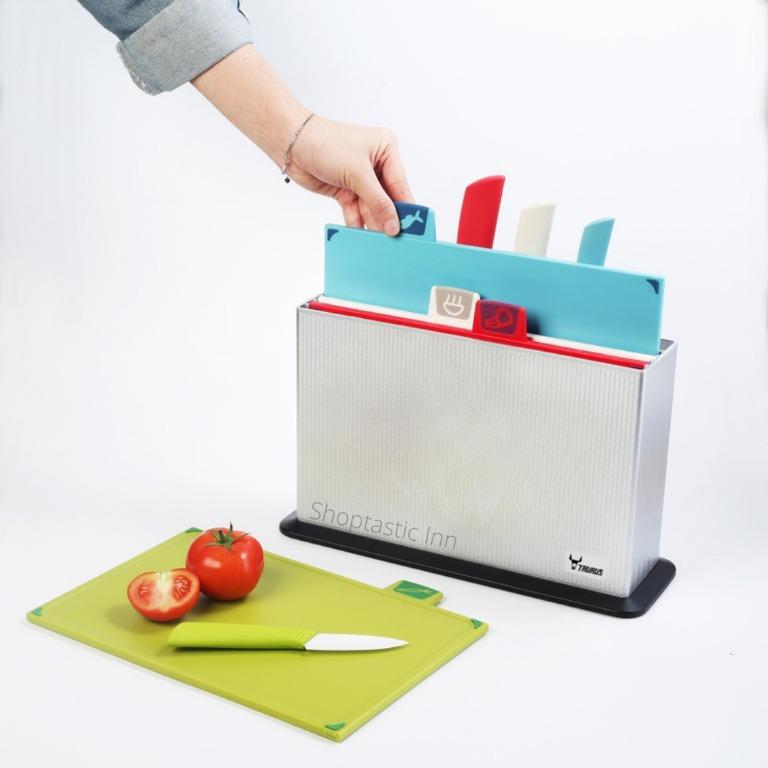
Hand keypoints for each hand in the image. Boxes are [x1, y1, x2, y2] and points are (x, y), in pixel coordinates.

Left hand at [192, 45, 412, 233]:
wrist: (292, 145)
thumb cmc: (326, 144)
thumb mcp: (358, 174)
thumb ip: (378, 202)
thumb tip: (393, 225)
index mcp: (386, 150)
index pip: (400, 185)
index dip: (406, 209)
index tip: (413, 230)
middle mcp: (376, 165)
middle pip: (387, 199)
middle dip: (387, 219)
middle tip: (394, 241)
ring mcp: (361, 179)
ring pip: (371, 208)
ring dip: (372, 224)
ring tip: (378, 243)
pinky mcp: (346, 190)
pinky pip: (356, 211)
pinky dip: (357, 223)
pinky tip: (361, 236)